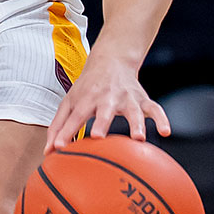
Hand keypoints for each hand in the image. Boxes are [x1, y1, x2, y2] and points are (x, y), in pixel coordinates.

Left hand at [45, 57, 169, 152]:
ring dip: (136, 124)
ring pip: (133, 111)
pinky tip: (166, 132)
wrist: (111, 60)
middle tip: (98, 137)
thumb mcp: (69, 102)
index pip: (75, 117)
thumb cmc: (87, 88)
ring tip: (139, 138)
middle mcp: (106, 98)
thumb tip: (47, 152)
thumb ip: (58, 126)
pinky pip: (154, 109)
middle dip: (102, 123)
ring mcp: (126, 98)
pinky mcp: (142, 99)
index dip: (67, 131)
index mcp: (86, 99)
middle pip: (104, 112)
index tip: (60, 148)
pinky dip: (161, 118)